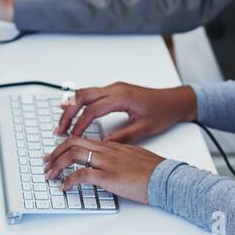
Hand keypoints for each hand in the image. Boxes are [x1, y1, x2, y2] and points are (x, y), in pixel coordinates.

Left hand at [42, 137, 166, 204]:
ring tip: (49, 175)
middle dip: (54, 153)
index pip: (82, 140)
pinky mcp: (108, 176)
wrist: (167, 178)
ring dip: (56, 165)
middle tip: (46, 164)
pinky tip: (64, 187)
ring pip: (73, 155)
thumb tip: (108, 166)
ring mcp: (107, 162)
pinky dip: (68, 180)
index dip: (64, 146)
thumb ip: (119, 159)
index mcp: (113, 145)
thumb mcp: (135, 159)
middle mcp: (107, 150)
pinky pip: (81, 175)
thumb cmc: (155, 171)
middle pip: (73, 143)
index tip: (55, 154)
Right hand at [54, 82, 196, 142]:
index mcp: (122, 97)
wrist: (175, 101)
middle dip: (68, 113)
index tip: (71, 137)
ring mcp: (115, 88)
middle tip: (59, 130)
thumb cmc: (163, 112)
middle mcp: (116, 89)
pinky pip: (91, 93)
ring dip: (71, 107)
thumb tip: (103, 146)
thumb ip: (122, 137)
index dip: (79, 125)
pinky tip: (71, 110)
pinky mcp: (115, 90)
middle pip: (83, 97)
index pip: (92, 110)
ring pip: (85, 93)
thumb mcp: (144, 128)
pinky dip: (79, 102)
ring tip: (61, 124)